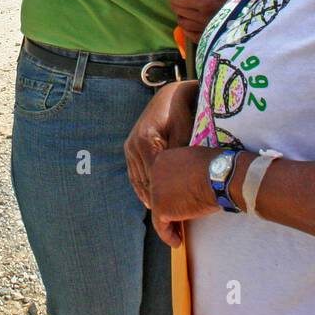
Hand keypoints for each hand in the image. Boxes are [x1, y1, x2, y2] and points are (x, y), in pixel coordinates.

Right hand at [124, 80, 197, 208]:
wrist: (172, 95)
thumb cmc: (183, 113)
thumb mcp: (185, 134)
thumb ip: (179, 156)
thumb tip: (181, 181)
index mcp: (144, 141)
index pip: (153, 177)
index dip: (163, 196)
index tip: (173, 211)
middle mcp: (132, 145)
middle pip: (143, 181)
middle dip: (155, 200)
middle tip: (168, 219)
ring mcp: (129, 146)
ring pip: (137, 179)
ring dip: (147, 195)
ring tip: (160, 213)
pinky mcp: (131, 147)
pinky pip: (135, 173)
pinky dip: (142, 186)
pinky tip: (151, 199)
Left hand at [149, 146, 221, 246]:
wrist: (220, 175)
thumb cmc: (217, 166)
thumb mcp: (194, 160)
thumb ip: (184, 170)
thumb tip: (186, 181)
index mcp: (162, 159)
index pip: (160, 180)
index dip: (167, 194)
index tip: (175, 204)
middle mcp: (153, 172)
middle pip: (156, 195)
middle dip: (166, 209)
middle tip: (175, 222)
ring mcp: (155, 190)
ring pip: (158, 211)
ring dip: (168, 224)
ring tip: (178, 234)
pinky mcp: (160, 207)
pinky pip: (161, 226)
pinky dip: (168, 236)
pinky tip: (177, 242)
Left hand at [168, 0, 262, 36]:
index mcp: (206, 1)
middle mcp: (207, 18)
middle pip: (178, 11)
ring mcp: (211, 29)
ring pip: (183, 24)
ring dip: (182, 11)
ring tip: (191, 0)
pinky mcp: (216, 36)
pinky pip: (193, 36)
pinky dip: (189, 26)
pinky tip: (195, 15)